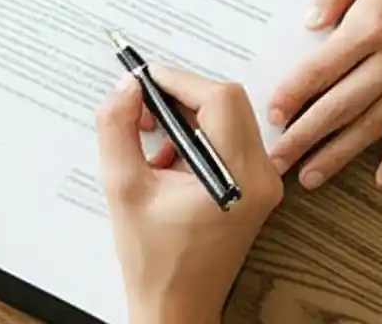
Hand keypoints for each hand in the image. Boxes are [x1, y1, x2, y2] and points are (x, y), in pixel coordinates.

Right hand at [97, 67, 282, 323]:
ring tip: (150, 144)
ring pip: (226, 117)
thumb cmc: (154, 259)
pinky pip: (226, 138)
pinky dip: (193, 136)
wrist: (176, 305)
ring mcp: (262, 182)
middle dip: (179, 96)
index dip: (177, 80)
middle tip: (141, 109)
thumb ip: (118, 128)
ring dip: (184, 118)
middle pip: (227, 103)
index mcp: (239, 177)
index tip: (143, 79)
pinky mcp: (254, 186)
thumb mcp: (123, 187)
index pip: (220, 99)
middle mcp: (262, 176)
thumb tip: (126, 88)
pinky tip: (165, 164)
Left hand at [270, 0, 381, 189]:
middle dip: (304, 138)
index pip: (320, 70)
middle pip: (341, 107)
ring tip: (313, 176)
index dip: (291, 96)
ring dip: (342, 153)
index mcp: (374, 22)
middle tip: (274, 164)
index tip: (270, 116)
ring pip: (377, 123)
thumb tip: (310, 23)